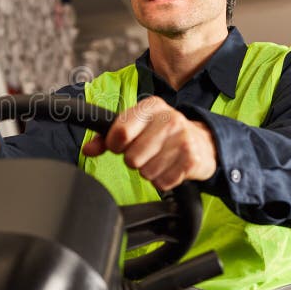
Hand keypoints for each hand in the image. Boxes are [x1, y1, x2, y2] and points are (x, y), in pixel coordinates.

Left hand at [81, 96, 216, 190]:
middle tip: (146, 153)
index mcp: (151, 107)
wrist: (202, 142)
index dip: (115, 145)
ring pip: (146, 172)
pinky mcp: (192, 160)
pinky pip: (162, 182)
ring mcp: (182, 139)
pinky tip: (171, 167)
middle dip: (135, 160)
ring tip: (160, 159)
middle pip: (132, 158)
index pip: (120, 132)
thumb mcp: (137, 126)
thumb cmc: (162, 133)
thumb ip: (108, 137)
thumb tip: (88, 149)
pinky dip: (163, 180)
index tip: (121, 145)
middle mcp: (169, 119)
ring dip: (150, 171)